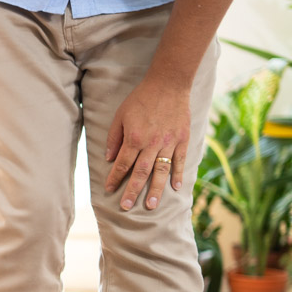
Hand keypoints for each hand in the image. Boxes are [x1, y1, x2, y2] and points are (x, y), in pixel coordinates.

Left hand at [103, 76, 190, 210]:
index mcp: (134, 138)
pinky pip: (180, 161)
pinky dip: (178, 175)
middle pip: (141, 172)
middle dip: (132, 191)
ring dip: (156, 190)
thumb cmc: (141, 99)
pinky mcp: (183, 139)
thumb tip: (109, 159)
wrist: (168, 83)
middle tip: (126, 207)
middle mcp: (152, 143)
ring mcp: (169, 143)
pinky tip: (175, 188)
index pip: (123, 164)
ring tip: (150, 205)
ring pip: (161, 171)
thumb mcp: (120, 115)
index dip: (115, 177)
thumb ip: (114, 138)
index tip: (109, 189)